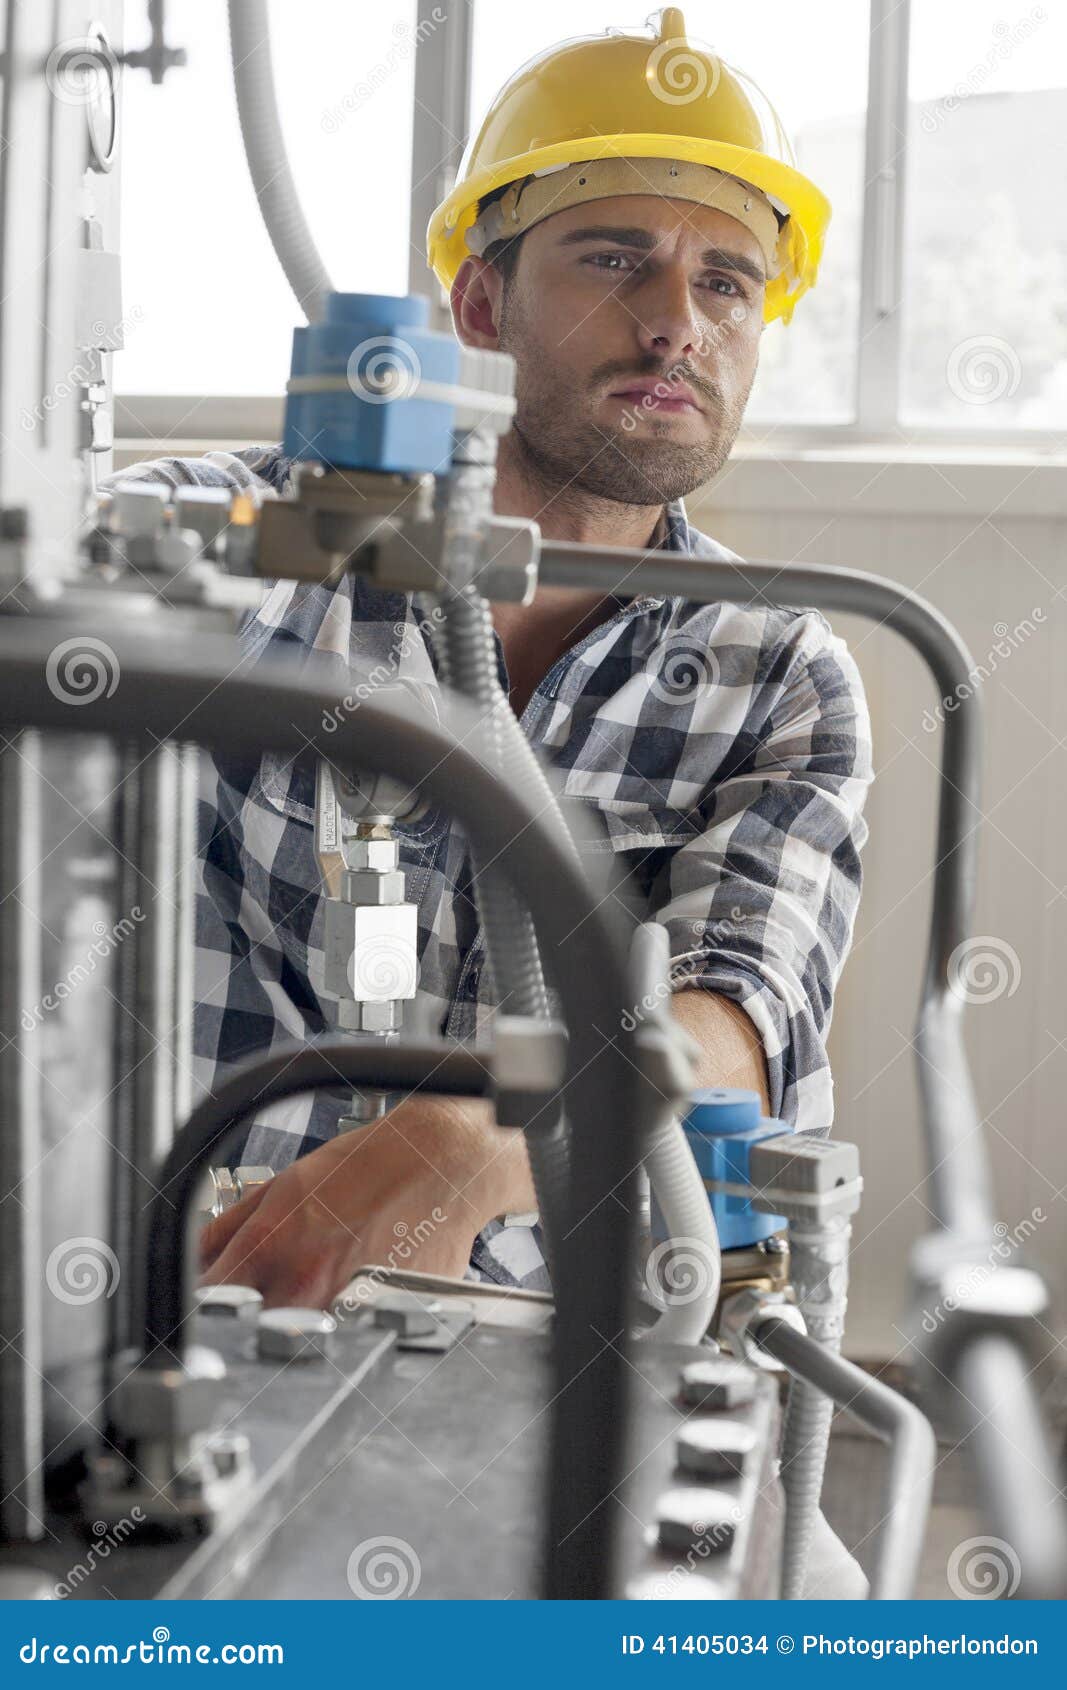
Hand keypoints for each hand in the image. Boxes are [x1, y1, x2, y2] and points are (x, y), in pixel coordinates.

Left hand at [197, 1094, 532, 1308]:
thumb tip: (192, 1259)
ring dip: (296, 1327)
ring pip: (298, 1343)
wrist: (441, 1163)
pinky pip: (347, 1337)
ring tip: (318, 1291)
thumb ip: (225, 1229)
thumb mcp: (281, 1184)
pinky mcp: (382, 1321)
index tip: (202, 1307)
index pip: (204, 1302)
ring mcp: (344, 1309)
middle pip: (248, 1332)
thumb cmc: (369, 1165)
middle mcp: (305, 1284)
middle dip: (246, 1322)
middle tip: (264, 1299)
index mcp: (270, 1245)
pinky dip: (342, 1324)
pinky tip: (357, 1290)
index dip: (198, 1307)